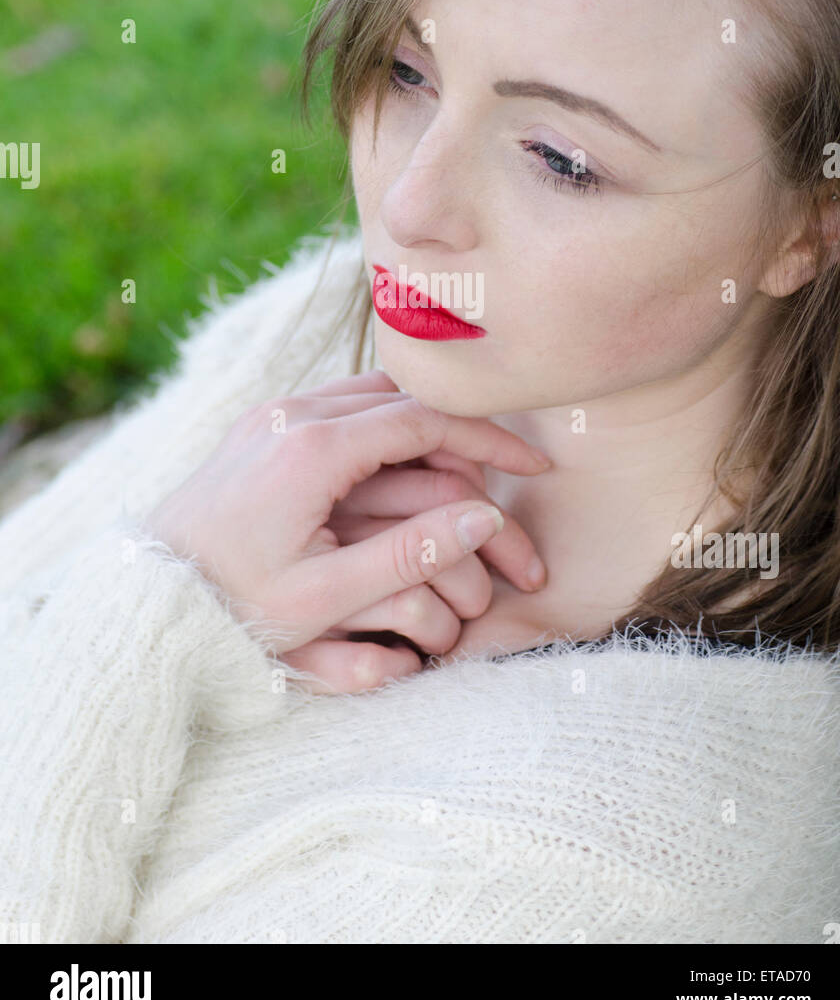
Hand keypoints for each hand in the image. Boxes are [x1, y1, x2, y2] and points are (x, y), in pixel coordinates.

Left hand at [141, 369, 551, 692]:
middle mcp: (292, 414)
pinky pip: (341, 404)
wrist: (145, 595)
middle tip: (516, 462)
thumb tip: (485, 518)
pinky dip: (386, 423)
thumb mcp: (324, 598)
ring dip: (427, 420)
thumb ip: (410, 556)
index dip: (489, 442)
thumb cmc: (231, 606)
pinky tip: (411, 456)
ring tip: (474, 459)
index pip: (426, 422)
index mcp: (313, 449)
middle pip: (405, 397)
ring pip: (373, 393)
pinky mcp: (261, 424)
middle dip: (467, 428)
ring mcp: (273, 414)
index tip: (534, 467)